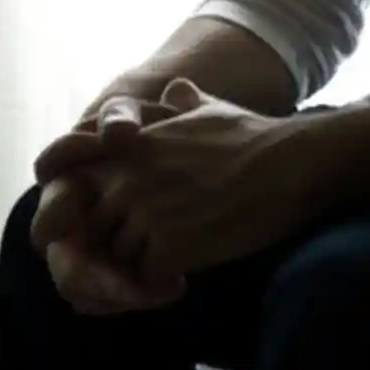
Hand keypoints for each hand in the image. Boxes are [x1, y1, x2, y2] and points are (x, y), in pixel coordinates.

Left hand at [36, 78, 340, 283]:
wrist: (288, 165)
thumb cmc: (254, 136)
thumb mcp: (209, 109)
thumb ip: (181, 103)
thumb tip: (176, 88)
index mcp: (127, 150)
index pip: (80, 190)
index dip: (95, 211)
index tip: (118, 222)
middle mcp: (126, 180)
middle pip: (99, 231)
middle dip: (125, 241)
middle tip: (162, 243)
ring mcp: (144, 214)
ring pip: (121, 258)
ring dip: (146, 262)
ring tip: (181, 252)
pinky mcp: (167, 247)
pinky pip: (147, 278)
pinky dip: (165, 280)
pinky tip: (189, 270)